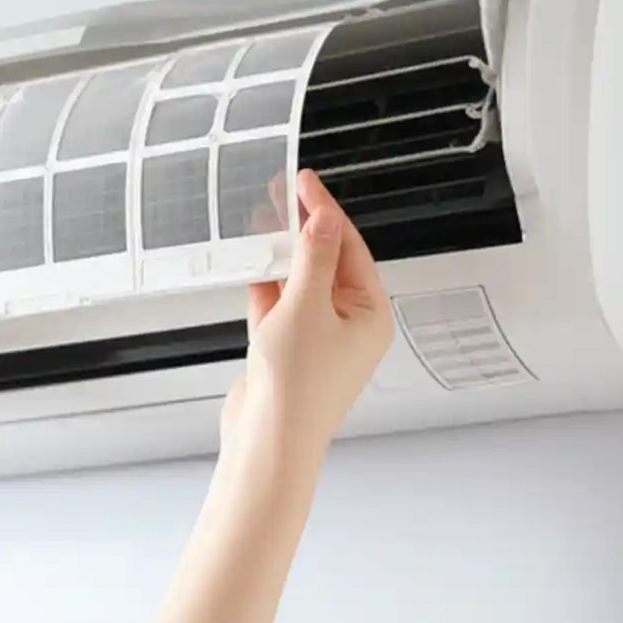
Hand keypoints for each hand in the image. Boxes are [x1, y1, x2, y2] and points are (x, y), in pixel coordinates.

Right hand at [222, 170, 392, 458]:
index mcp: (370, 315)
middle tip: (283, 193)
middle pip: (326, 262)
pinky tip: (251, 261)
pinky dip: (264, 284)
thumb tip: (323, 220)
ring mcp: (316, 338)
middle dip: (303, 228)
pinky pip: (277, 306)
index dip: (325, 211)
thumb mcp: (307, 307)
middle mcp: (348, 326)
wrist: (268, 440)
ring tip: (262, 219)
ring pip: (299, 282)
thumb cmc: (298, 389)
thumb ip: (313, 258)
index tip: (306, 182)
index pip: (350, 248)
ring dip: (281, 254)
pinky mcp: (286, 350)